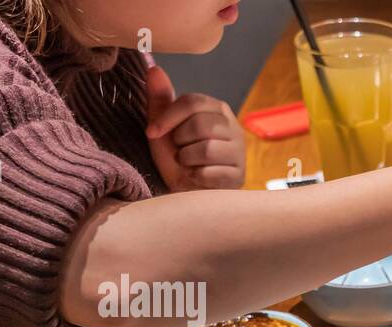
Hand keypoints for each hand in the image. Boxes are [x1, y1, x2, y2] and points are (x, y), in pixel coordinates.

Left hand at [145, 65, 245, 190]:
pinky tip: (197, 178)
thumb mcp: (165, 128)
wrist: (187, 193)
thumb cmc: (177, 158)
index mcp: (217, 110)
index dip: (167, 117)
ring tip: (188, 164)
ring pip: (206, 149)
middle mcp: (234, 128)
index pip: (192, 102)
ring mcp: (240, 153)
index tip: (151, 132)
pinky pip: (210, 172)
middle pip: (201, 125)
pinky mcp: (239, 176)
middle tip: (180, 151)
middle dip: (180, 141)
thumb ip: (160, 100)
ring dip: (187, 159)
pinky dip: (195, 177)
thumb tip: (154, 68)